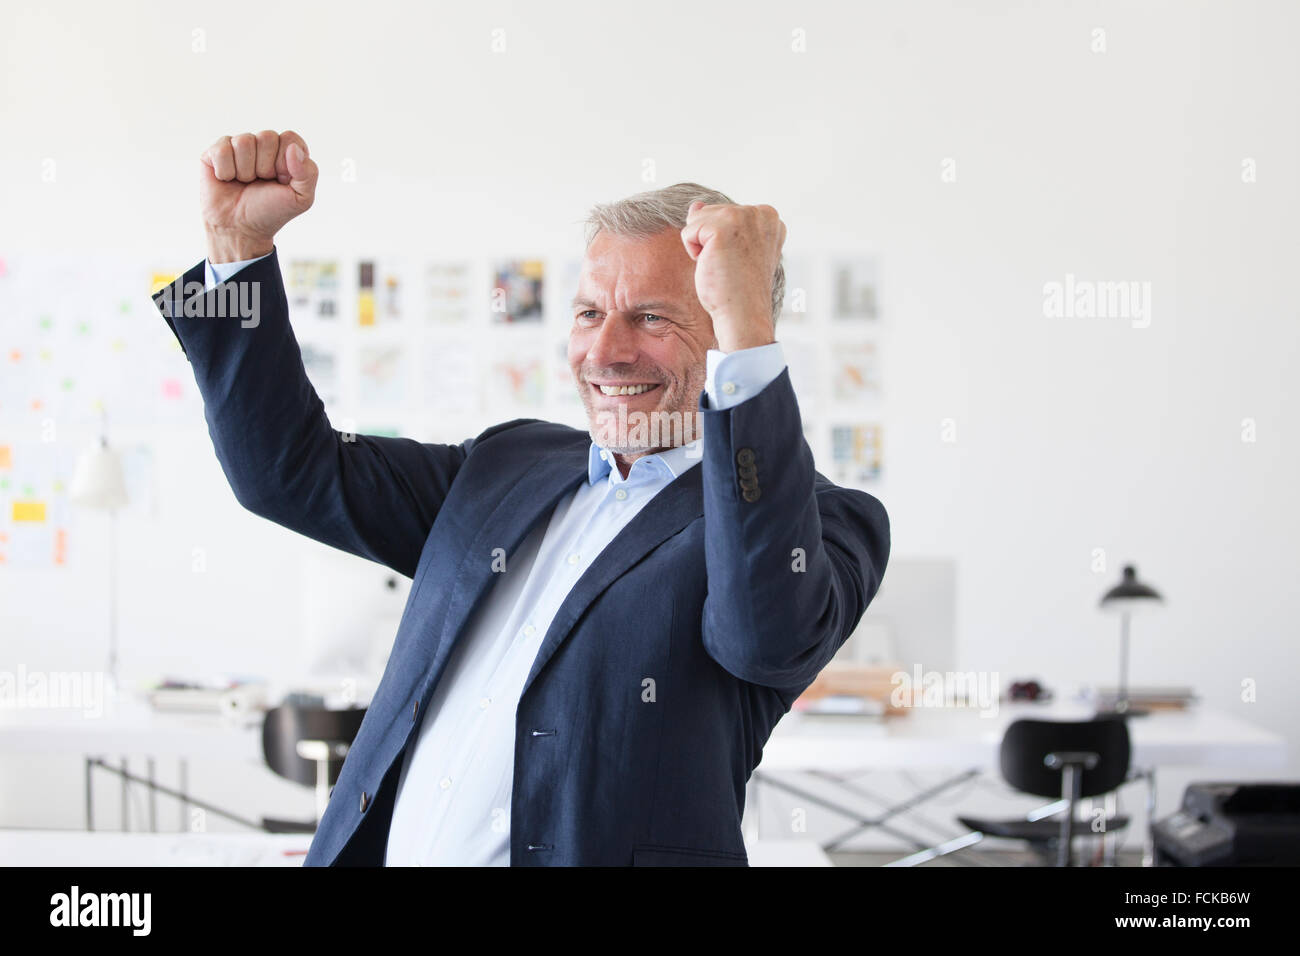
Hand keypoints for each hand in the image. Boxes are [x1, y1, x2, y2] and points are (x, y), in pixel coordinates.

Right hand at [200, 130, 317, 261]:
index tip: (282, 180)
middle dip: (265, 167)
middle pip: (267, 137)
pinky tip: (228, 180)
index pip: (290, 138)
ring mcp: (239, 146)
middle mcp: (263, 145)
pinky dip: (226, 171)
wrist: (239, 228)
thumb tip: (293, 148)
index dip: (285, 162)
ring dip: (245, 171)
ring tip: (244, 183)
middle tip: (261, 183)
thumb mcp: (301, 199)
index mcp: (287, 152)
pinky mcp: (216, 151)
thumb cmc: (270, 212)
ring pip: (244, 142)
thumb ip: (309, 173)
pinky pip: (222, 149)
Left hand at [680, 200, 785, 352]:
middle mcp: (760, 212)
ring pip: (697, 219)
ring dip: (701, 246)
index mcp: (769, 217)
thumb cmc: (738, 289)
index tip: (740, 261)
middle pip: (710, 212)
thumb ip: (718, 222)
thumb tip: (695, 206)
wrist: (743, 315)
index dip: (723, 240)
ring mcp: (743, 217)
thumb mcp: (731, 249)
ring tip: (723, 265)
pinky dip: (693, 252)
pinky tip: (714, 266)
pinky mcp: (723, 227)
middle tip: (730, 266)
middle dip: (710, 240)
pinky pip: (688, 231)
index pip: (724, 213)